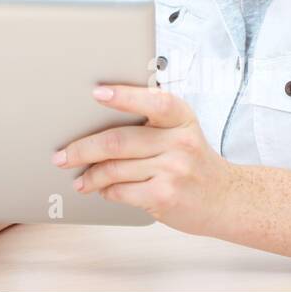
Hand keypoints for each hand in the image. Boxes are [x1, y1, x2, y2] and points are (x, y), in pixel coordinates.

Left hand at [53, 84, 233, 235]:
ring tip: (79, 178)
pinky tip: (102, 190)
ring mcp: (174, 170)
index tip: (97, 92)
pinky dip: (107, 191)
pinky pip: (122, 191)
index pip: (154, 101)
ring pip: (115, 169)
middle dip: (82, 148)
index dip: (124, 95)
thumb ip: (151, 120)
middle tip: (62, 155)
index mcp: (182, 117)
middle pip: (119, 140)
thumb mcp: (182, 130)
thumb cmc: (194, 160)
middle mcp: (180, 142)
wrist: (228, 198)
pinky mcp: (166, 196)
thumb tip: (97, 119)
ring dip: (90, 175)